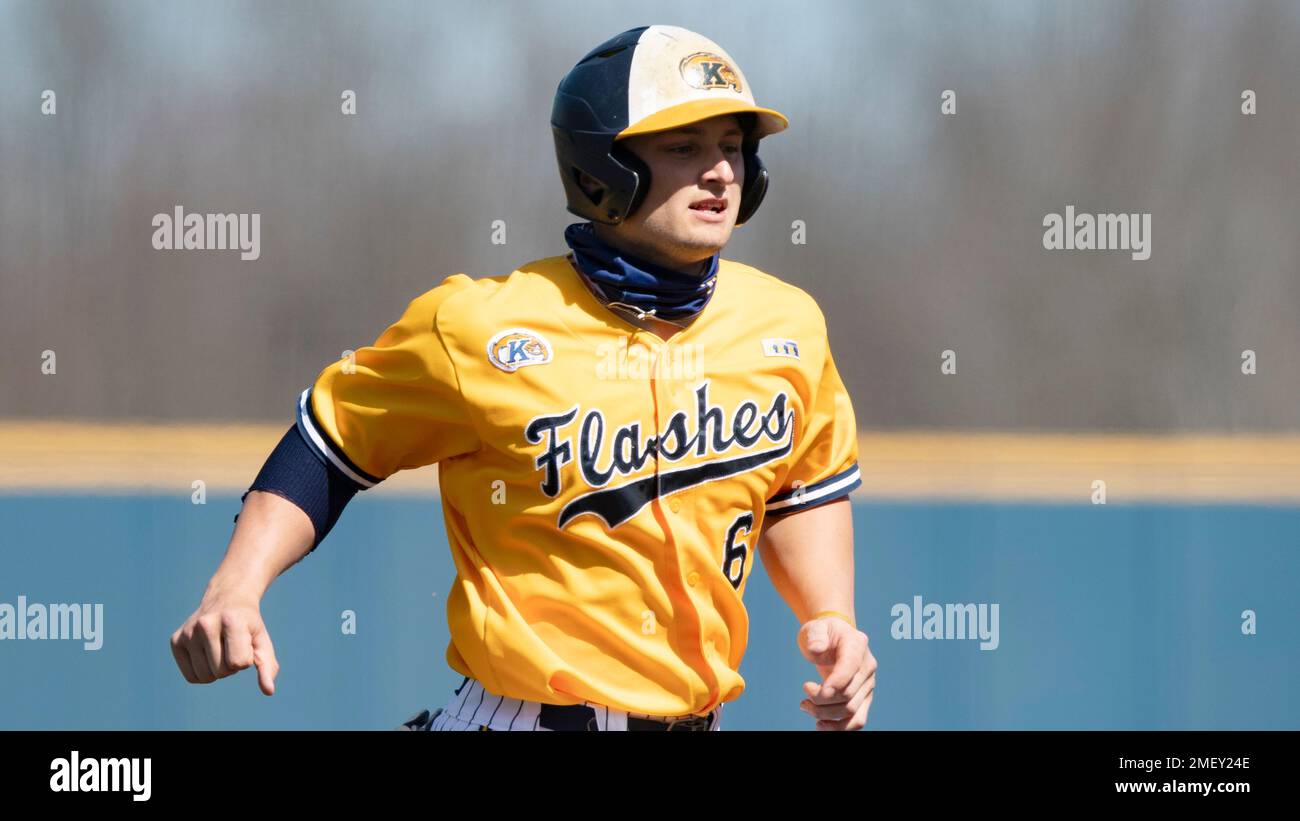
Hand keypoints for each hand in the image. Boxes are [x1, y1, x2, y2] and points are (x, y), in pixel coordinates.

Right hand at [170, 585, 279, 694]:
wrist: (226, 598)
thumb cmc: (247, 624)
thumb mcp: (261, 640)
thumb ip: (267, 666)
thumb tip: (269, 691)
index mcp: (231, 621)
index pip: (239, 663)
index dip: (246, 659)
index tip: (245, 643)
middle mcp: (205, 624)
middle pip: (222, 672)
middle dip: (231, 666)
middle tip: (232, 646)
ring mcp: (188, 632)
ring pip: (206, 677)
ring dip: (217, 671)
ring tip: (220, 649)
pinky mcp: (175, 640)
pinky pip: (192, 678)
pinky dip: (203, 674)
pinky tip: (207, 654)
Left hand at [797, 616, 875, 730]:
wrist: (834, 639)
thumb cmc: (823, 633)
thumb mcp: (816, 628)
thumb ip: (816, 636)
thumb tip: (816, 649)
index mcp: (857, 645)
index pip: (849, 668)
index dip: (831, 683)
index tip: (806, 687)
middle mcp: (867, 666)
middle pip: (847, 694)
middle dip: (819, 700)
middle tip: (803, 695)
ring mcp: (868, 684)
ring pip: (850, 711)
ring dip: (824, 714)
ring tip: (805, 706)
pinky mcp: (864, 698)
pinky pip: (857, 720)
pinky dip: (840, 728)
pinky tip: (821, 725)